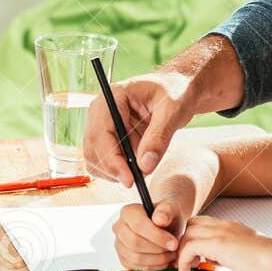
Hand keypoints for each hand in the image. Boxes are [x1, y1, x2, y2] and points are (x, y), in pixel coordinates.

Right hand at [82, 70, 197, 182]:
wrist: (179, 89)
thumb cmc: (175, 91)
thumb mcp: (172, 110)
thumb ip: (159, 137)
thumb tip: (144, 166)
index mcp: (112, 96)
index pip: (100, 132)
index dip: (111, 159)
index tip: (129, 179)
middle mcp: (101, 111)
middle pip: (92, 148)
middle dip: (113, 169)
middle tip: (137, 180)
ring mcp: (102, 125)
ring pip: (95, 158)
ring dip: (115, 171)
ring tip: (142, 167)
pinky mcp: (109, 137)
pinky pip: (105, 161)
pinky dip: (118, 170)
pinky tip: (137, 166)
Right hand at [112, 200, 185, 270]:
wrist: (166, 227)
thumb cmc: (167, 217)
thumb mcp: (171, 208)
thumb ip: (167, 210)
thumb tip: (159, 219)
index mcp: (128, 212)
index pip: (138, 225)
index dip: (157, 236)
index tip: (173, 243)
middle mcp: (119, 228)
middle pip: (134, 243)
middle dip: (158, 249)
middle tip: (173, 249)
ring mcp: (120, 244)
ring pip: (135, 257)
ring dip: (157, 259)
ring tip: (171, 254)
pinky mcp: (124, 258)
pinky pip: (136, 267)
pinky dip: (153, 267)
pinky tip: (164, 260)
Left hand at [175, 216, 271, 270]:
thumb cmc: (269, 261)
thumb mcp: (245, 253)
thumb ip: (230, 254)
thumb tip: (218, 262)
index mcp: (231, 227)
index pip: (202, 224)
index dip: (192, 238)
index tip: (191, 256)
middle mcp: (224, 226)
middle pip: (191, 225)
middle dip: (183, 243)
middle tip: (185, 261)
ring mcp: (221, 232)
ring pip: (187, 234)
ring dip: (181, 252)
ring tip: (185, 268)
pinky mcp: (218, 244)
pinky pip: (189, 247)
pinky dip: (183, 260)